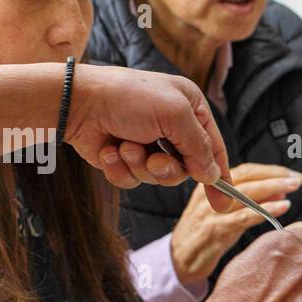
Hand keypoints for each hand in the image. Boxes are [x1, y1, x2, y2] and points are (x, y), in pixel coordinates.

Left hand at [65, 64, 231, 208]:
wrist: (77, 102)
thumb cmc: (128, 98)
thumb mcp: (175, 115)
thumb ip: (200, 147)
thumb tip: (212, 176)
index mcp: (190, 108)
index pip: (214, 147)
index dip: (220, 175)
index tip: (225, 204)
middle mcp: (172, 126)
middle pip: (186, 169)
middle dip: (167, 168)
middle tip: (153, 160)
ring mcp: (148, 143)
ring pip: (158, 177)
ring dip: (141, 166)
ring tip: (125, 147)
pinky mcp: (125, 158)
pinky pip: (134, 180)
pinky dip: (121, 169)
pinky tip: (109, 150)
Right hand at [170, 164, 301, 284]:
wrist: (179, 261)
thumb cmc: (205, 236)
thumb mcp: (227, 214)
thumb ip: (250, 202)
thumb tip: (279, 192)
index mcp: (212, 185)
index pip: (246, 170)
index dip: (271, 170)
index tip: (291, 174)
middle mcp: (210, 193)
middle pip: (248, 177)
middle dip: (276, 176)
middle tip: (298, 179)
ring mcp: (211, 211)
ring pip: (246, 193)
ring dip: (273, 188)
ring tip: (293, 188)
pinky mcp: (214, 230)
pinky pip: (243, 216)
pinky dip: (264, 210)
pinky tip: (282, 208)